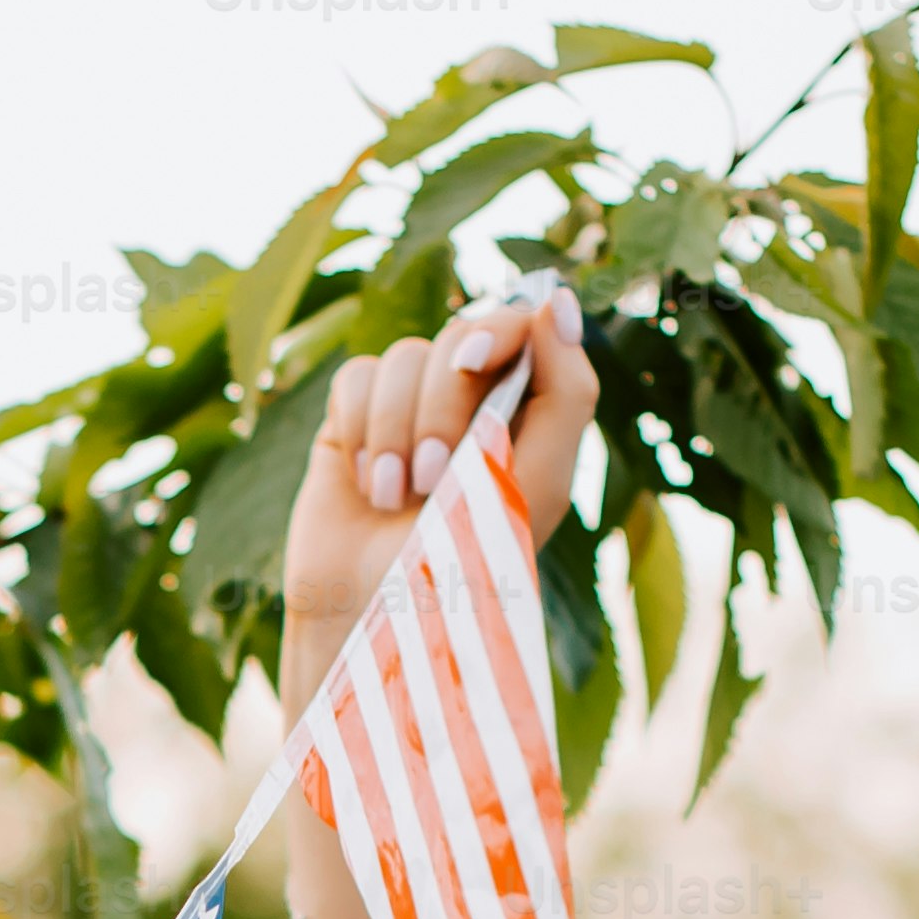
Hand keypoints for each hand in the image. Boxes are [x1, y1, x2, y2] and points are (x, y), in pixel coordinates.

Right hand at [274, 286, 594, 669]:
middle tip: (435, 478)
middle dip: (443, 406)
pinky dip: (361, 429)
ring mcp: (408, 408)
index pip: (522, 324)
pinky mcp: (352, 422)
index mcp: (525, 412)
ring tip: (395, 500)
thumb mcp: (538, 482)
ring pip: (402, 357)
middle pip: (459, 336)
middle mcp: (470, 402)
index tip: (478, 363)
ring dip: (397, 431)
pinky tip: (366, 485)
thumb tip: (558, 299)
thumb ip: (567, 390)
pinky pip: (354, 378)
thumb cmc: (470, 566)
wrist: (378, 619)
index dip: (499, 328)